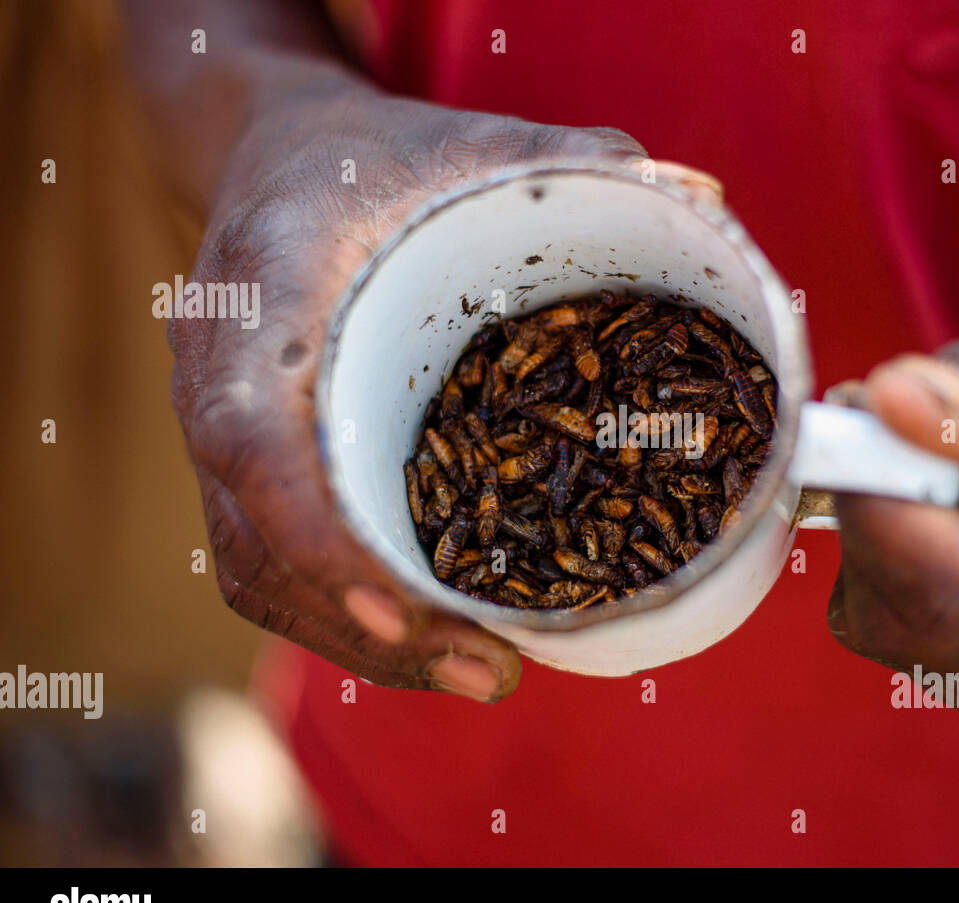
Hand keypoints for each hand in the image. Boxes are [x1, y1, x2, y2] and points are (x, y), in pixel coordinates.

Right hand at [173, 80, 647, 699]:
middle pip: (259, 538)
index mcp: (261, 293)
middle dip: (369, 622)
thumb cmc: (379, 160)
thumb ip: (574, 163)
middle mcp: (220, 376)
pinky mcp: (251, 465)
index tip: (405, 610)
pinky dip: (350, 612)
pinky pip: (274, 562)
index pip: (254, 435)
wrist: (280, 160)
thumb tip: (706, 199)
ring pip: (263, 570)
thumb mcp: (465, 144)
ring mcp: (223, 430)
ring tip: (482, 670)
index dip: (319, 535)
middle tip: (493, 669)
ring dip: (364, 639)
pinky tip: (434, 637)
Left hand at [826, 314, 958, 728]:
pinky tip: (954, 521)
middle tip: (892, 422)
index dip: (886, 511)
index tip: (866, 417)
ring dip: (886, 532)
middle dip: (877, 509)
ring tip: (949, 471)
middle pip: (915, 620)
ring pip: (890, 624)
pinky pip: (898, 630)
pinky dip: (898, 563)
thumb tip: (887, 403)